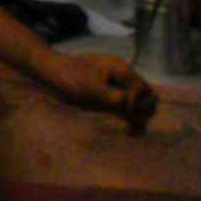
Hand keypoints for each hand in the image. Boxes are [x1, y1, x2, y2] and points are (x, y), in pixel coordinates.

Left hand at [38, 49, 156, 132]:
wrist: (52, 74)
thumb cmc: (68, 75)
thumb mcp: (87, 85)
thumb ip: (108, 93)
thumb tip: (125, 102)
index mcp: (120, 69)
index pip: (142, 89)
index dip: (135, 101)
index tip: (122, 109)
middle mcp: (124, 78)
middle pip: (148, 96)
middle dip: (143, 110)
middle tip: (130, 122)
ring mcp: (119, 89)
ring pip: (142, 105)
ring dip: (139, 118)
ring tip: (130, 130)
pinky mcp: (112, 100)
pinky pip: (130, 111)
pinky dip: (132, 121)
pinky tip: (127, 131)